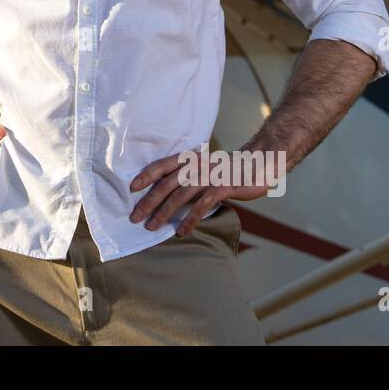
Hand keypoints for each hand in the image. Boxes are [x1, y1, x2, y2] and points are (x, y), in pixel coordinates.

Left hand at [127, 150, 272, 236]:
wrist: (257, 163)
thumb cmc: (225, 169)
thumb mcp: (203, 165)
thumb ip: (186, 173)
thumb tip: (162, 190)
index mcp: (189, 158)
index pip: (162, 165)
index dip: (146, 175)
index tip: (131, 188)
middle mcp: (196, 165)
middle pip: (167, 184)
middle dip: (149, 201)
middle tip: (135, 216)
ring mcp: (209, 176)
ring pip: (181, 195)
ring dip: (164, 213)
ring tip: (152, 226)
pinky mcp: (222, 187)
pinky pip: (202, 205)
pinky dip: (189, 219)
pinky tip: (181, 231)